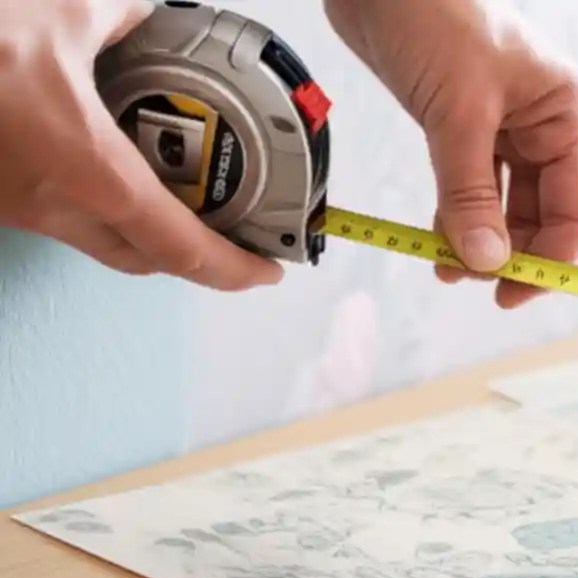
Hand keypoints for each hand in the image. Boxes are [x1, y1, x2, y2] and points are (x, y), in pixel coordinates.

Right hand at [0, 0, 282, 289]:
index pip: (185, 248)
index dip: (236, 267)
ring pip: (97, 239)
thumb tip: (141, 14)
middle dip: (197, 254)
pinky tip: (104, 158)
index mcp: (92, 176)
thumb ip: (120, 14)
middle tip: (235, 231)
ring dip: (144, 229)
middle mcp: (54, 207)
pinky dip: (96, 201)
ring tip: (182, 195)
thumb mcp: (66, 8)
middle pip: (145, 258)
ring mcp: (14, 206)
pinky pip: (56, 213)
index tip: (270, 269)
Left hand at [324, 0, 577, 307]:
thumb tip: (486, 262)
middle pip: (540, 218)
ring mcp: (505, 130)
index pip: (573, 213)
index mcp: (566, 116)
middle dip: (506, 254)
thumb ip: (470, 194)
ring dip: (477, 241)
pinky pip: (471, 191)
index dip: (547, 262)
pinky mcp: (466, 130)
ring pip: (503, 209)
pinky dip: (455, 218)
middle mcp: (543, 127)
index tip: (509, 294)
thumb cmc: (435, 16)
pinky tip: (436, 238)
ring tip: (444, 265)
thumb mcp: (458, 113)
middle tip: (469, 281)